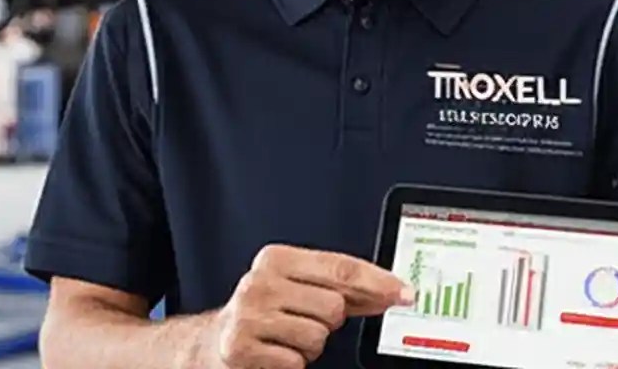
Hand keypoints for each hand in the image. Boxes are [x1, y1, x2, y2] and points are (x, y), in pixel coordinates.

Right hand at [205, 244, 412, 368]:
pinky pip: (296, 363)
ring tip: (286, 339)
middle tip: (302, 321)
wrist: (212, 344)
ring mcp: (248, 316)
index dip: (377, 282)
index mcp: (276, 259)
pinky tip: (273, 354)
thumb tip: (394, 291)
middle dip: (327, 322)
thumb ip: (344, 288)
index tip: (405, 293)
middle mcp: (259, 282)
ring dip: (309, 346)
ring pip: (317, 337)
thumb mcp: (298, 290)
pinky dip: (291, 363)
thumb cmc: (265, 315)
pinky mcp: (241, 349)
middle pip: (334, 306)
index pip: (339, 268)